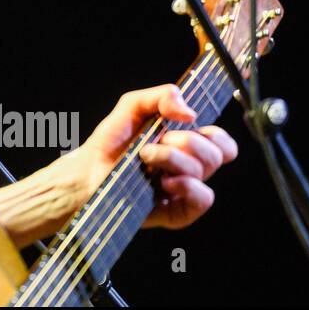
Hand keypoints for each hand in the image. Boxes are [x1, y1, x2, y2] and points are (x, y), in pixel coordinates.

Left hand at [71, 84, 237, 229]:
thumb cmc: (111, 142)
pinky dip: (187, 185)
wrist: (87, 170)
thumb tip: (189, 112)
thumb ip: (161, 97)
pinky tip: (163, 181)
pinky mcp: (177, 212)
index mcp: (186, 147)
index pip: (222, 144)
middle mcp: (189, 170)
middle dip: (185, 141)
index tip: (190, 124)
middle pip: (215, 154)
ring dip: (173, 158)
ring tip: (145, 157)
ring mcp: (184, 192)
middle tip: (156, 142)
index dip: (216, 135)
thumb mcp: (133, 107)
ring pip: (204, 170)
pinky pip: (203, 198)